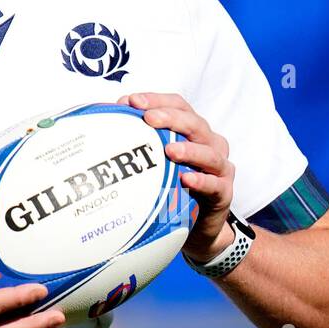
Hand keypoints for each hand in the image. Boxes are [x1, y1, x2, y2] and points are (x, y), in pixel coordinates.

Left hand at [117, 91, 235, 262]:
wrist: (199, 227)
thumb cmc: (174, 188)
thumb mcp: (156, 163)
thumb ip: (137, 143)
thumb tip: (104, 125)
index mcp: (193, 131)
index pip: (178, 106)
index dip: (157, 100)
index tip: (131, 101)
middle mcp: (210, 144)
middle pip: (194, 124)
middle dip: (171, 118)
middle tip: (148, 119)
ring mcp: (220, 168)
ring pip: (209, 153)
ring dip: (189, 150)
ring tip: (169, 150)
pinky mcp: (224, 192)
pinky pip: (215, 185)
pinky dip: (202, 181)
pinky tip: (186, 179)